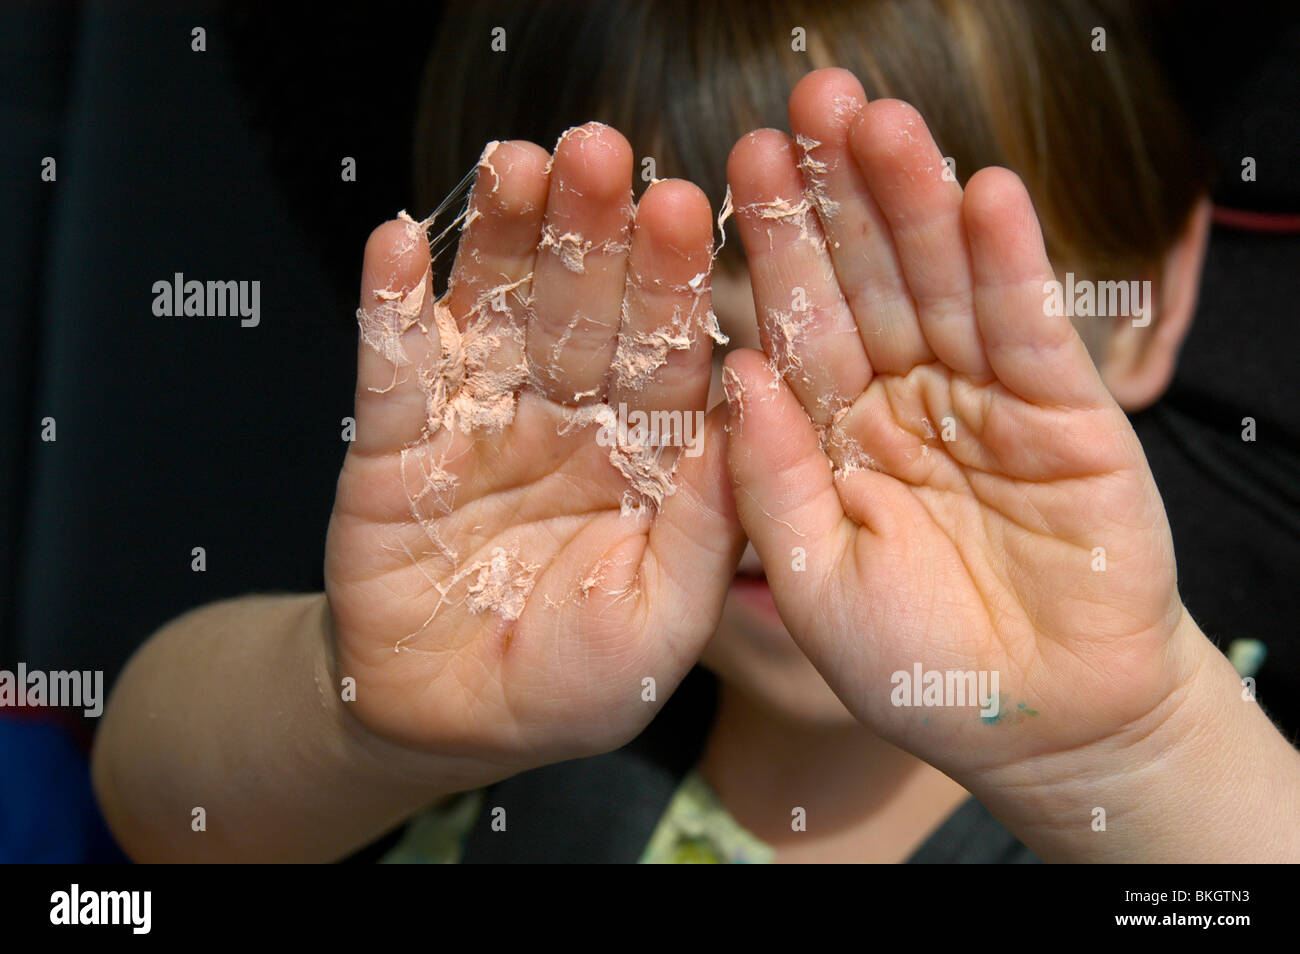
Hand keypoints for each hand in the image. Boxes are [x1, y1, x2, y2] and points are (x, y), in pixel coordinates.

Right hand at [326, 125, 740, 781]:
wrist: (453, 719)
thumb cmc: (579, 679)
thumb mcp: (665, 620)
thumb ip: (706, 523)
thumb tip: (744, 408)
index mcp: (647, 448)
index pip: (667, 351)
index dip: (672, 281)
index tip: (686, 206)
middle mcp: (570, 414)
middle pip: (582, 306)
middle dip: (590, 229)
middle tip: (598, 148)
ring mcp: (481, 418)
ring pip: (493, 311)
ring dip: (500, 236)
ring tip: (512, 163)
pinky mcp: (395, 440)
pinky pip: (393, 367)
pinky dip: (391, 308)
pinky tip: (397, 241)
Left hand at [723, 68, 1195, 779]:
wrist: (1041, 722)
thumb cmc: (913, 666)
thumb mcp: (816, 583)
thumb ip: (773, 481)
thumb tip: (736, 373)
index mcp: (830, 437)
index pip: (795, 327)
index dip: (770, 248)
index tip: (738, 166)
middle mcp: (900, 402)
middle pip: (865, 282)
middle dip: (838, 194)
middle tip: (810, 100)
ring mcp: (983, 402)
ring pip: (943, 287)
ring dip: (917, 203)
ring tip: (885, 123)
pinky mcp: (1065, 415)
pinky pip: (1032, 332)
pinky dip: (1013, 267)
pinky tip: (987, 194)